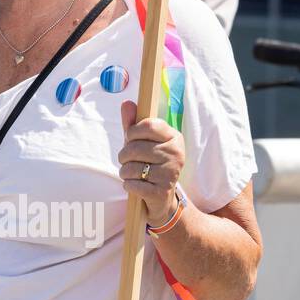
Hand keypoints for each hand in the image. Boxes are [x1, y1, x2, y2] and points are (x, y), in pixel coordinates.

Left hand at [117, 100, 183, 225]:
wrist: (162, 196)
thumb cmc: (149, 162)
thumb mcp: (141, 141)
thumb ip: (132, 123)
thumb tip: (126, 103)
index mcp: (174, 137)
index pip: (147, 125)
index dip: (132, 132)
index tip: (132, 139)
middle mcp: (176, 153)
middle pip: (133, 147)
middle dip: (124, 155)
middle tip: (130, 161)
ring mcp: (170, 173)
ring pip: (130, 167)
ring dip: (124, 172)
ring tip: (133, 173)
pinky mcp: (161, 191)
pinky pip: (132, 184)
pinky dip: (128, 185)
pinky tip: (136, 185)